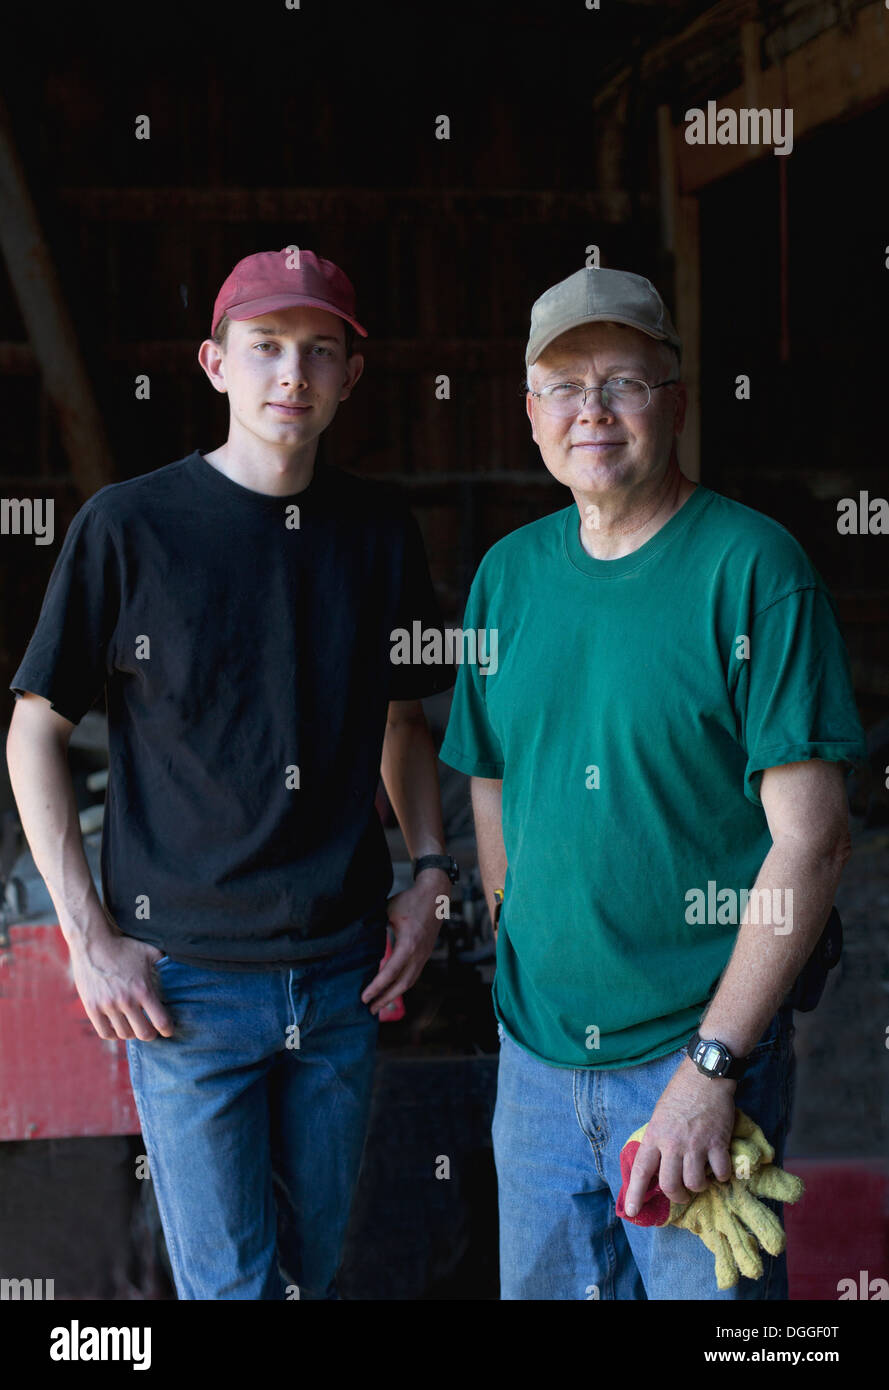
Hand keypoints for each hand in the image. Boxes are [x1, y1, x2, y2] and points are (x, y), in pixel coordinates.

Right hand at [69, 929, 174, 1041]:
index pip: (161, 1021)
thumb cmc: (123, 947)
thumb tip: (178, 966)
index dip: (168, 1029)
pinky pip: (105, 1033)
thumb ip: (164, 962)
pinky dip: (114, 1034)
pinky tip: (118, 1028)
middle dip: (150, 1034)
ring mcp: (107, 1006)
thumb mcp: (149, 952)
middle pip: (143, 1033)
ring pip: (124, 1034)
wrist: (93, 944)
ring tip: (134, 1026)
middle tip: (151, 1030)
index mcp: (143, 989)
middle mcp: (126, 1000)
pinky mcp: (92, 1008)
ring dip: (132, 1033)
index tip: (168, 1030)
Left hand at [361, 870, 448, 1015]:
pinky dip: (402, 986)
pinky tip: (393, 990)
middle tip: (370, 1010)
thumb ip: (374, 925)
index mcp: (408, 944)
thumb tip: (355, 936)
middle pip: (402, 985)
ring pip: (410, 982)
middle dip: (385, 999)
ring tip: (380, 1005)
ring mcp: (424, 955)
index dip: (376, 987)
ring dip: (395, 996)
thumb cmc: (410, 900)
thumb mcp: (387, 910)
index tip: (364, 998)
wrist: (435, 894)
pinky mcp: (425, 954)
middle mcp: (418, 954)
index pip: (390, 973)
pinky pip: (414, 975)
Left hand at [622, 1055, 736, 1216]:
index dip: (635, 1194)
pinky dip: (720, 1176)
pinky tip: (719, 1169)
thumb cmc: (679, 1094)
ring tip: (700, 1180)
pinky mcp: (718, 1143)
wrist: (704, 1076)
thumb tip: (658, 1165)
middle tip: (681, 1193)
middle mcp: (673, 1144)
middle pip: (670, 1185)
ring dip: (697, 1187)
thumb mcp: (659, 1116)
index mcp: (655, 1136)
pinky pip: (719, 1173)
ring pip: (694, 1183)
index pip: (641, 1171)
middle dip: (676, 1196)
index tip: (631, 1212)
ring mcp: (696, 1145)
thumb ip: (658, 1140)